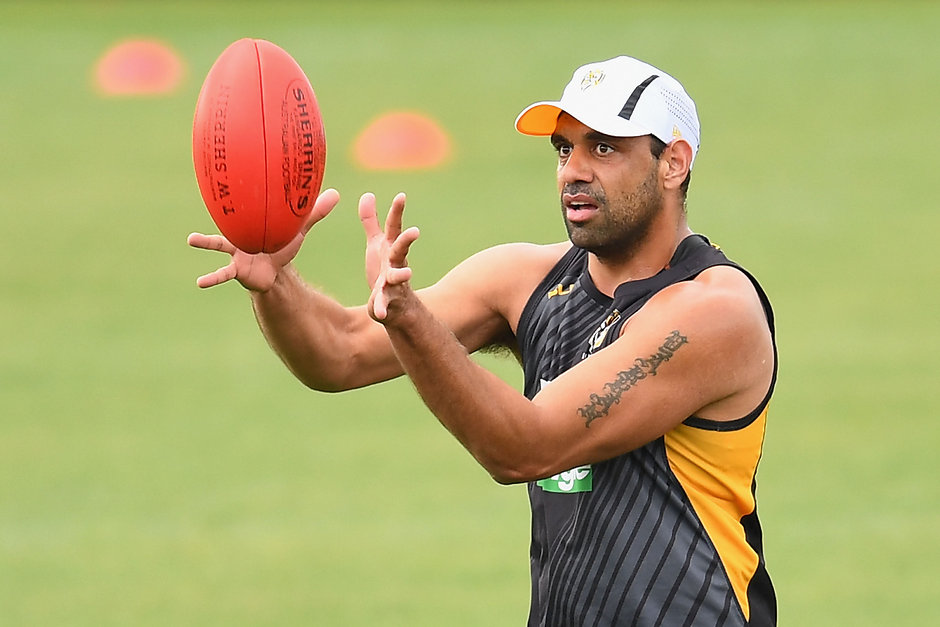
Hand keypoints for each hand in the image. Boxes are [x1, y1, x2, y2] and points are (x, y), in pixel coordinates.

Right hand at [187, 188, 339, 291]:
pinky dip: (213, 277)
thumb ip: (314, 212)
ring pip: (219, 245)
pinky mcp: (238, 271)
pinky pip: (223, 273)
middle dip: (223, 204)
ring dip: (206, 242)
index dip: (244, 190)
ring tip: (191, 239)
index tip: (231, 171)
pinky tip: (200, 282)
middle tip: (205, 193)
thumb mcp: (298, 228)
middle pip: (229, 222)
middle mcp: (240, 234)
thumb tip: (336, 193)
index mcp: (252, 222)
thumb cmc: (280, 245)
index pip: (248, 205)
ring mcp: (236, 253)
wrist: (273, 271)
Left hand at [358, 192, 419, 320]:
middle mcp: (395, 263)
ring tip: (407, 272)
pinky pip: (384, 304)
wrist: (396, 306)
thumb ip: (371, 222)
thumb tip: (368, 194)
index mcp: (390, 248)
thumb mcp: (377, 244)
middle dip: (407, 240)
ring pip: (398, 276)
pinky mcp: (385, 300)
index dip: (397, 211)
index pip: (394, 227)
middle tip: (415, 231)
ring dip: (401, 274)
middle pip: (400, 249)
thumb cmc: (384, 270)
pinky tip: (379, 314)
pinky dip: (381, 308)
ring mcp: (392, 282)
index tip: (401, 196)